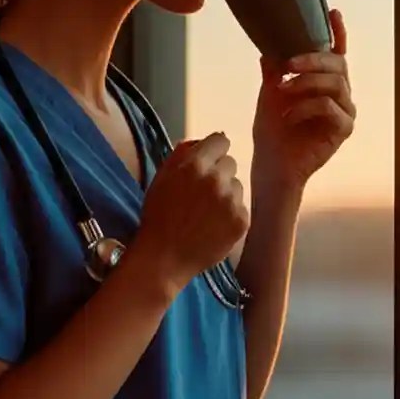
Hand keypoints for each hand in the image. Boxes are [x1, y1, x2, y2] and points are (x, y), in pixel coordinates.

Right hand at [133, 132, 249, 286]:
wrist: (164, 258)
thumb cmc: (158, 216)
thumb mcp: (161, 178)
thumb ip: (181, 154)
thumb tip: (201, 140)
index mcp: (194, 165)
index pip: (220, 141)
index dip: (213, 150)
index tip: (208, 161)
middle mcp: (216, 180)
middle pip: (230, 163)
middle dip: (218, 173)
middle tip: (202, 193)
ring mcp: (231, 201)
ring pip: (237, 185)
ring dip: (225, 193)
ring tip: (205, 212)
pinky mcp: (241, 221)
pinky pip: (241, 207)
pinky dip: (230, 214)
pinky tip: (213, 225)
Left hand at [252, 9, 356, 190]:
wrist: (272, 164)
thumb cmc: (272, 131)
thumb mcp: (269, 93)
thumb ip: (274, 69)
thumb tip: (268, 44)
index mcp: (325, 83)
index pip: (336, 53)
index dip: (337, 33)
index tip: (332, 12)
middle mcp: (340, 95)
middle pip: (338, 65)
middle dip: (313, 59)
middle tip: (289, 62)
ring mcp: (345, 112)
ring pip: (335, 84)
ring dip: (306, 83)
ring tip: (282, 90)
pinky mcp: (344, 130)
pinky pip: (329, 107)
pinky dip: (306, 107)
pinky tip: (289, 115)